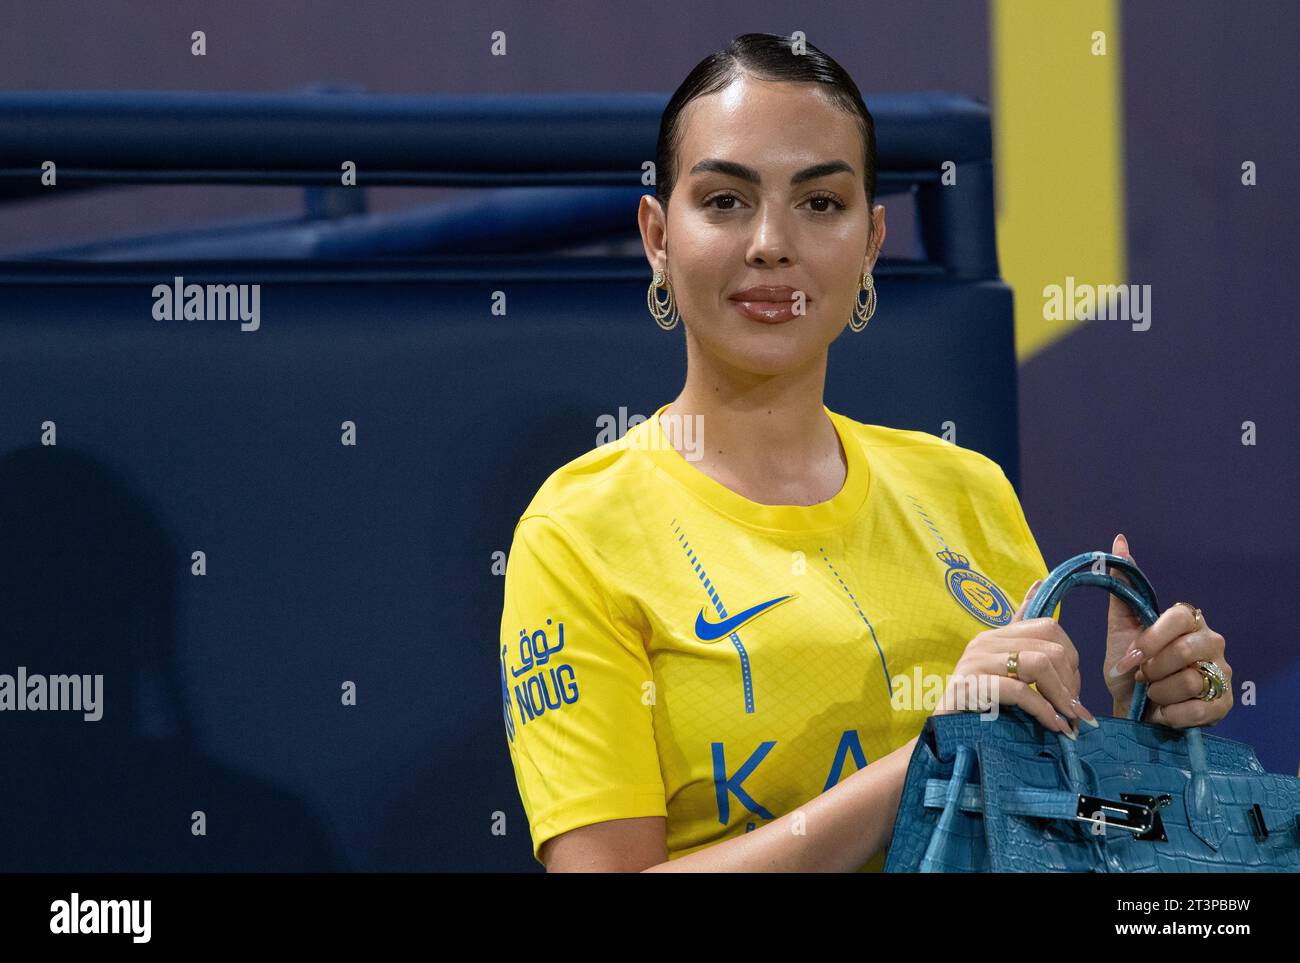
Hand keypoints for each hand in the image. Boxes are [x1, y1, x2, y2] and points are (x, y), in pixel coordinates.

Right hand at [933, 577, 1097, 736]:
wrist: (944, 733)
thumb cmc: (979, 705)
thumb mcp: (1003, 669)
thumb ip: (1022, 637)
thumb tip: (1039, 584)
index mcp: (996, 635)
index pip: (1048, 626)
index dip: (1070, 657)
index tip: (1073, 689)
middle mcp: (985, 642)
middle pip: (1050, 646)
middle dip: (1070, 681)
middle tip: (1074, 710)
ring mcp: (976, 661)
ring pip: (1039, 664)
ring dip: (1061, 696)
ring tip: (1068, 720)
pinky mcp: (972, 685)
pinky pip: (1020, 691)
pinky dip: (1044, 711)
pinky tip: (1053, 726)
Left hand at [1103, 533, 1232, 727]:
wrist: (1132, 710)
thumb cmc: (1129, 669)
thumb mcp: (1120, 628)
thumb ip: (1122, 589)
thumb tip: (1119, 542)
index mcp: (1188, 621)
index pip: (1180, 616)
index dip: (1152, 639)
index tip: (1131, 656)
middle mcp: (1212, 643)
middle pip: (1186, 650)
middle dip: (1153, 669)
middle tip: (1141, 677)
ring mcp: (1222, 673)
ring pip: (1191, 681)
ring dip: (1160, 692)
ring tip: (1152, 694)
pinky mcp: (1224, 704)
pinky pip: (1198, 709)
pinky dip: (1171, 713)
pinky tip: (1163, 711)